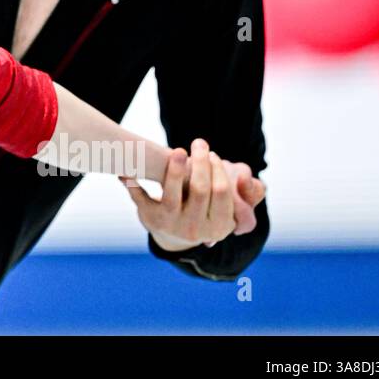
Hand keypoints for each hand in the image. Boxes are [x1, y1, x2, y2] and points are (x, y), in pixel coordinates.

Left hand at [120, 137, 266, 252]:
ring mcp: (172, 225)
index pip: (221, 193)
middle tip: (199, 144)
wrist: (177, 235)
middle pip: (200, 191)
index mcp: (221, 225)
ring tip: (177, 151)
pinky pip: (141, 198)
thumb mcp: (234, 207)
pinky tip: (127, 169)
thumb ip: (251, 192)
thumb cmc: (209, 211)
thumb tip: (246, 177)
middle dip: (200, 163)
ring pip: (172, 194)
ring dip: (174, 170)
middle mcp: (197, 229)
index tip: (212, 155)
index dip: (217, 171)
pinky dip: (133, 183)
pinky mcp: (151, 219)